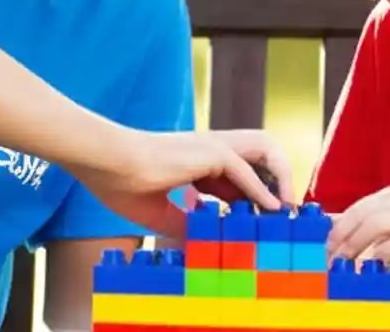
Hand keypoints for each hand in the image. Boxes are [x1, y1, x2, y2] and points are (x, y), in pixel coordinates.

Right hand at [72, 128, 293, 239]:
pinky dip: (262, 191)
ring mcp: (211, 146)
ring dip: (278, 177)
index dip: (256, 193)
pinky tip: (272, 209)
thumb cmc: (120, 183)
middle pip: (261, 150)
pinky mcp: (210, 152)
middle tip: (283, 210)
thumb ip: (182, 224)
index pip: (240, 173)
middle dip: (277, 176)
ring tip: (284, 210)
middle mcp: (210, 148)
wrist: (105, 163)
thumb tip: (199, 243)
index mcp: (197, 160)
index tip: (265, 218)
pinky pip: (245, 172)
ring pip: (263, 151)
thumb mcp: (157, 212)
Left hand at [328, 186, 389, 263]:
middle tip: (325, 259)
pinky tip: (372, 270)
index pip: (354, 209)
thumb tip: (365, 246)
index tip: (324, 244)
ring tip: (340, 266)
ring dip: (351, 248)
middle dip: (337, 239)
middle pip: (355, 217)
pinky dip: (378, 258)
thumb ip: (388, 227)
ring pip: (367, 229)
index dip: (335, 227)